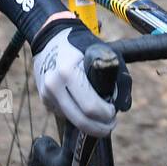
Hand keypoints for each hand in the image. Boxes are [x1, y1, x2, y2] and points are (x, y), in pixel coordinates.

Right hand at [31, 20, 129, 136]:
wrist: (51, 38)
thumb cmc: (81, 45)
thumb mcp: (104, 54)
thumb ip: (118, 79)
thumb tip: (122, 106)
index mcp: (68, 72)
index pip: (90, 107)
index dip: (106, 115)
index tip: (113, 112)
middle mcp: (53, 85)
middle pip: (80, 121)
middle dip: (99, 127)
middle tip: (110, 124)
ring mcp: (46, 94)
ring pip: (72, 121)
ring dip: (89, 124)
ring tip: (100, 117)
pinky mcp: (44, 100)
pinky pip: (65, 115)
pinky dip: (77, 116)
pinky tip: (84, 106)